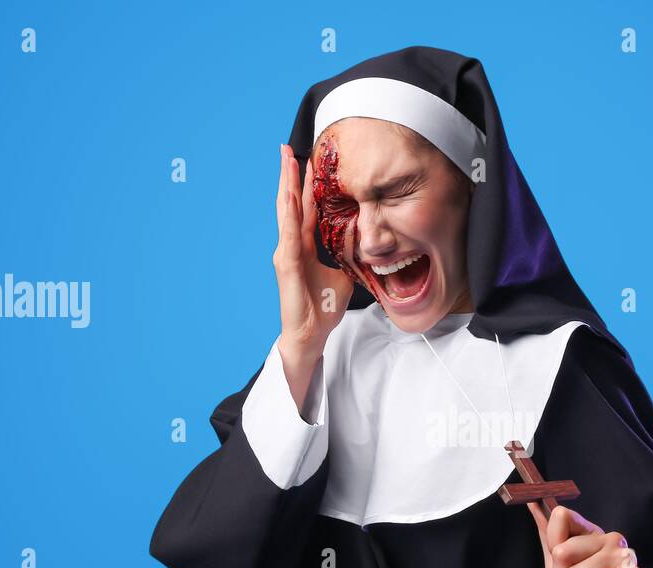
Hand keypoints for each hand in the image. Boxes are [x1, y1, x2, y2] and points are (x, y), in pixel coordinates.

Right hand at [273, 143, 353, 364]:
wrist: (310, 334)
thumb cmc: (323, 309)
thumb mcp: (344, 276)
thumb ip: (349, 257)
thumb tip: (367, 245)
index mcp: (304, 246)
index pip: (305, 209)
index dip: (305, 185)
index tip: (308, 161)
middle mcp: (292, 245)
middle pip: (291, 203)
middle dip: (290, 175)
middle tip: (288, 148)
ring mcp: (286, 254)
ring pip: (286, 212)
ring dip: (286, 185)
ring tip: (287, 160)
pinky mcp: (286, 265)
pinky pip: (289, 234)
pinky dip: (289, 213)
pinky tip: (290, 195)